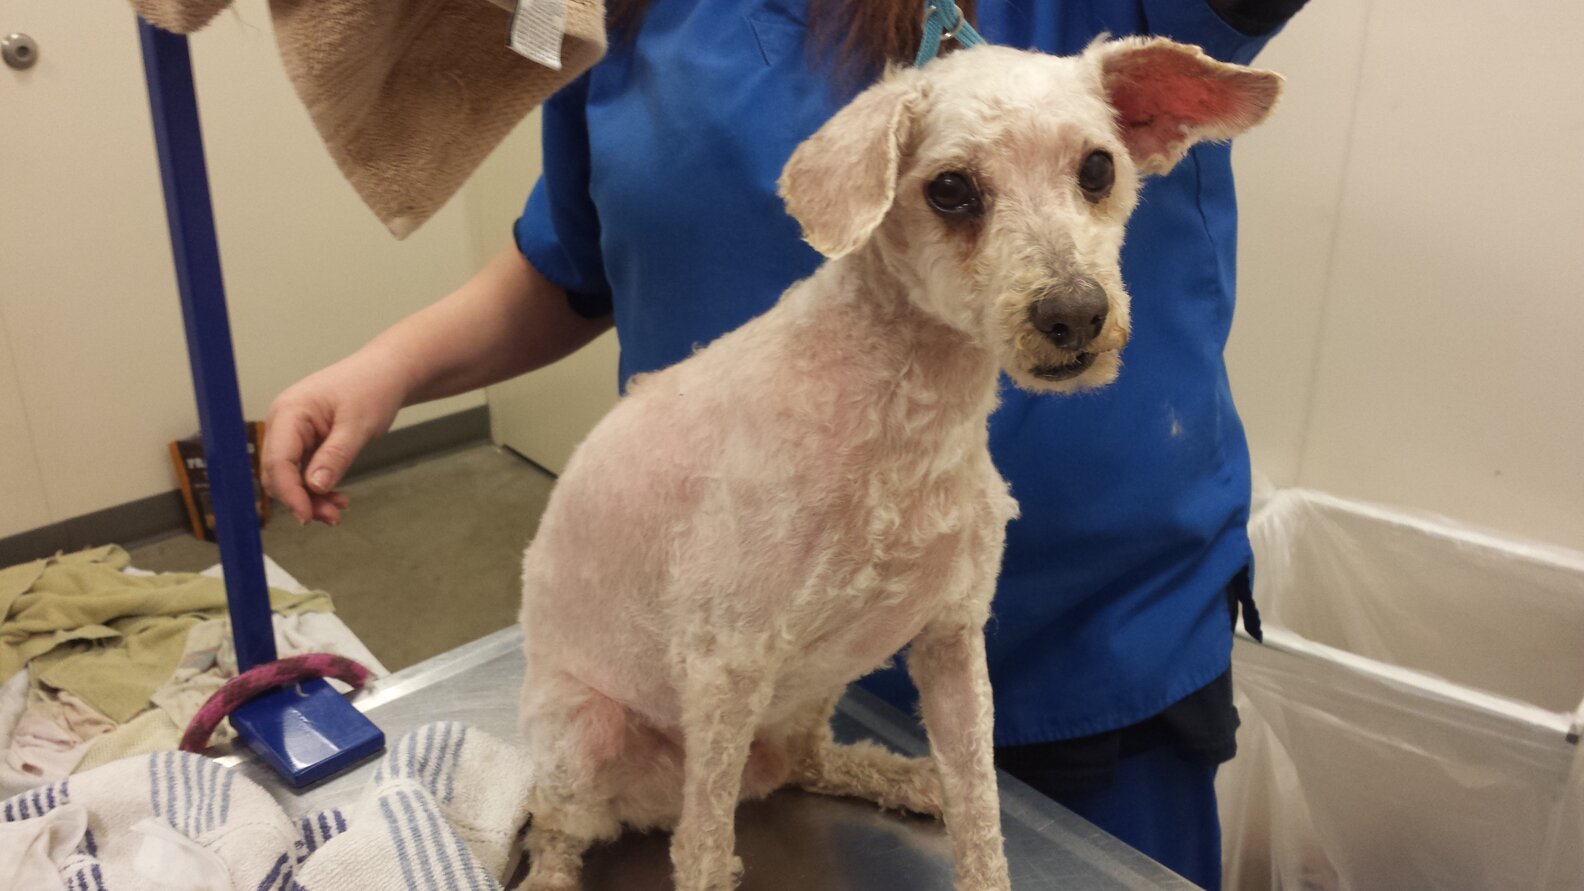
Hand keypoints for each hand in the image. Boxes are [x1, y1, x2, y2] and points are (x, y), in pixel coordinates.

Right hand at [261, 352, 406, 524]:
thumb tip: (315, 487)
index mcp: (289, 411)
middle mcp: (284, 422)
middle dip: (301, 498)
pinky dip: (319, 487)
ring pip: (291, 476)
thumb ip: (335, 456)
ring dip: (311, 497)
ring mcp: (294, 432)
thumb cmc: (373, 387)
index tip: (307, 515)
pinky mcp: (306, 441)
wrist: (387, 372)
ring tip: (339, 510)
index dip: (289, 492)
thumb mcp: (358, 425)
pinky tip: (337, 497)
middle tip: (333, 517)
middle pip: (278, 473)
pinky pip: (304, 471)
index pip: (277, 461)